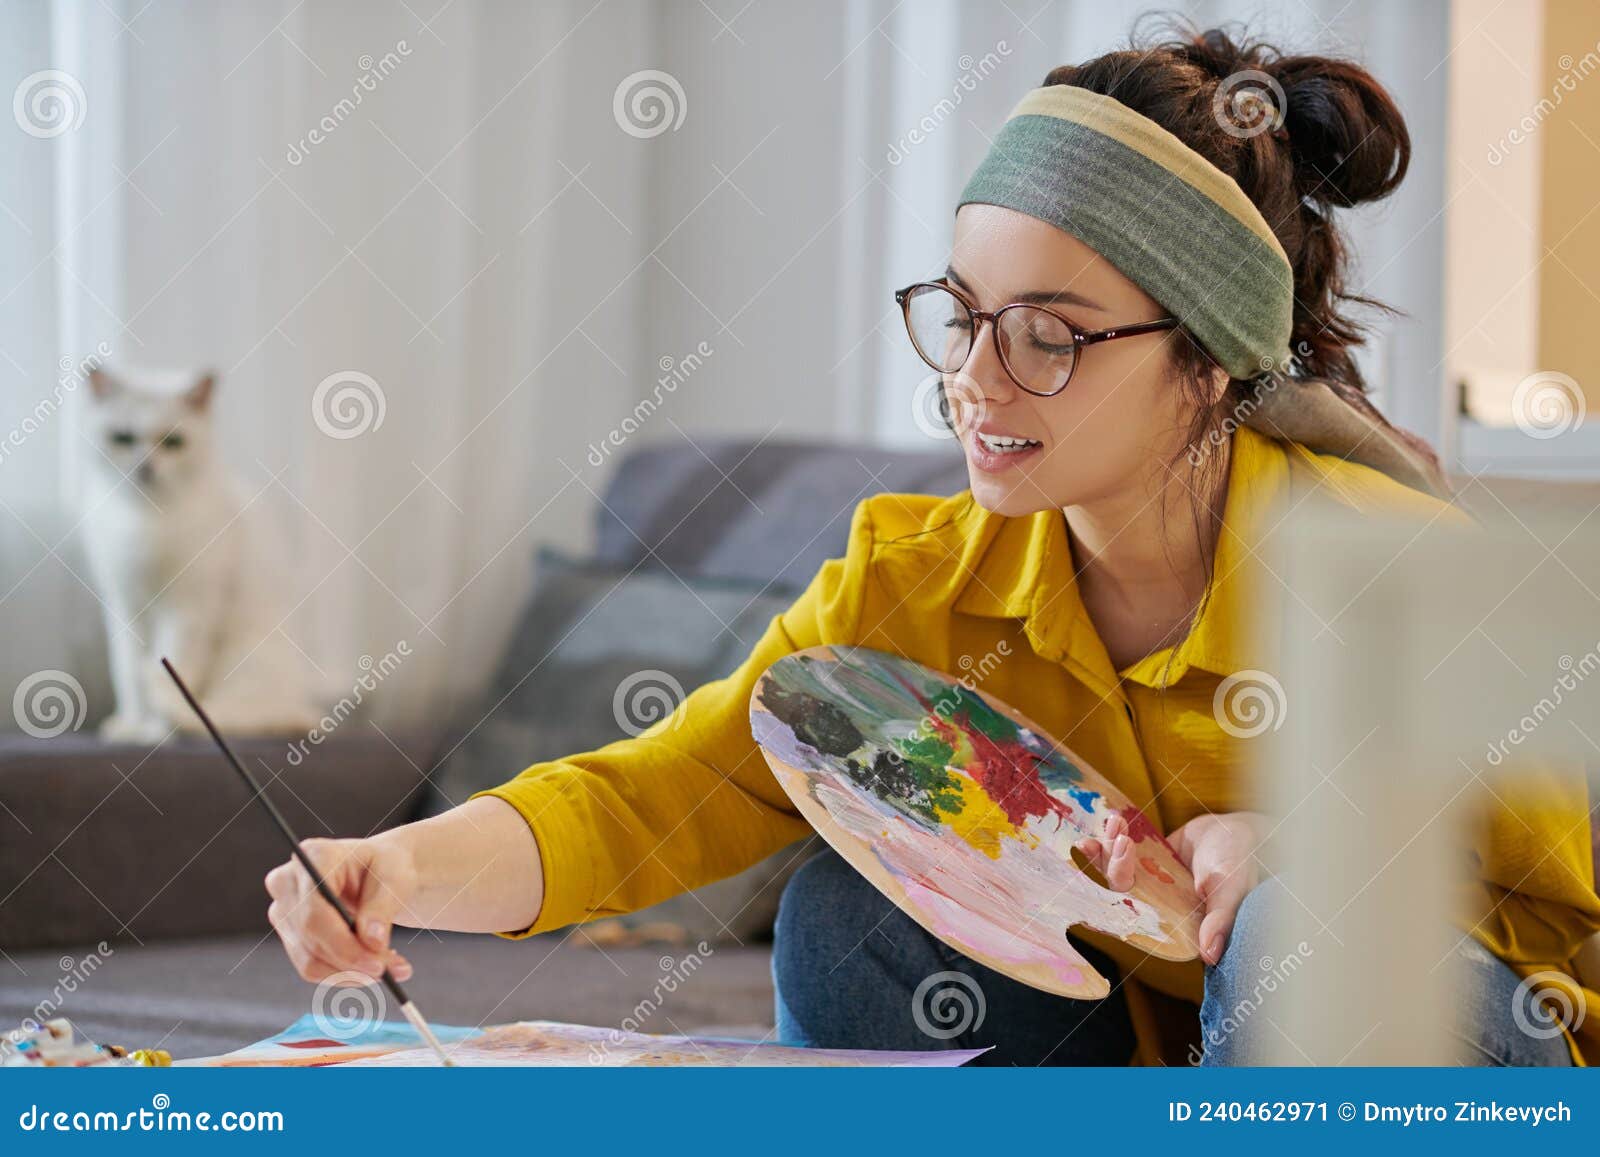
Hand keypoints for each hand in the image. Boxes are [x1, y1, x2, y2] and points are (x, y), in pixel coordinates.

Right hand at [265, 836, 416, 984]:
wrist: (379, 873)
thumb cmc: (386, 868)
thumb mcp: (395, 879)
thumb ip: (382, 908)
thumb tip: (372, 942)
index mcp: (314, 856)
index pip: (314, 909)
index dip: (342, 943)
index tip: (378, 964)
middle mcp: (288, 882)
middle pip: (310, 936)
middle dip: (354, 961)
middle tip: (396, 970)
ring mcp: (284, 910)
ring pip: (310, 960)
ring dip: (352, 973)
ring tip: (393, 968)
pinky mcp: (290, 935)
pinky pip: (312, 968)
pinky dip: (344, 974)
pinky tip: (372, 966)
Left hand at [1077, 810, 1267, 965]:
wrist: (1237, 829)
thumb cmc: (1241, 862)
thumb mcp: (1232, 889)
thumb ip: (1219, 919)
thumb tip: (1209, 956)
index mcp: (1178, 923)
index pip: (1143, 921)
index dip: (1124, 903)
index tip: (1120, 879)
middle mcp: (1159, 906)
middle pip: (1123, 892)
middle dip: (1117, 866)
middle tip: (1125, 842)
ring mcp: (1149, 883)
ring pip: (1116, 872)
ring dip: (1108, 850)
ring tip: (1115, 824)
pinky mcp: (1145, 862)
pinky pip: (1120, 855)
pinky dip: (1107, 843)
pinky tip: (1096, 833)